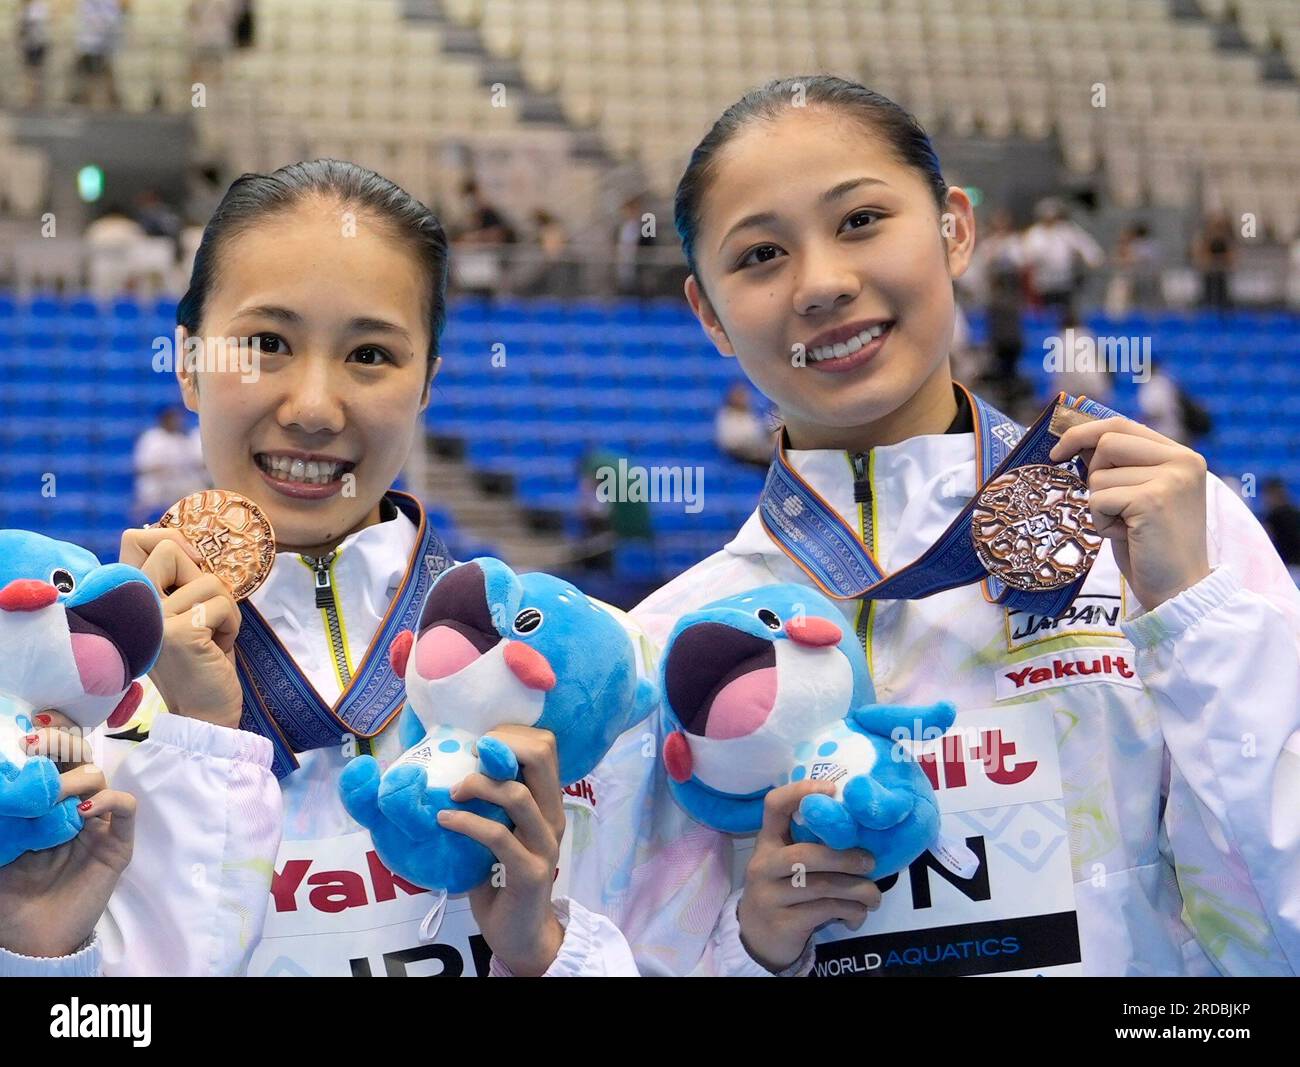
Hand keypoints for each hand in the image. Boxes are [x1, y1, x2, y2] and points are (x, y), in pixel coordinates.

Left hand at [0, 712, 136, 957]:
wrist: (31, 938)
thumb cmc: (11, 898)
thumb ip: (4, 823)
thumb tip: (2, 791)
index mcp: (44, 812)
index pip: (52, 767)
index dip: (47, 747)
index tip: (29, 741)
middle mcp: (72, 813)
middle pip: (78, 765)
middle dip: (62, 757)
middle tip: (42, 757)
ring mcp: (97, 827)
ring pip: (101, 780)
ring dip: (81, 780)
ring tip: (61, 797)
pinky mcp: (117, 845)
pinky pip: (126, 808)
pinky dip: (110, 800)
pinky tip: (85, 811)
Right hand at [119, 527, 242, 728]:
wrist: (204, 713)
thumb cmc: (200, 660)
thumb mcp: (183, 612)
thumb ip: (177, 581)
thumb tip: (189, 544)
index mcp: (128, 600)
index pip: (135, 539)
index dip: (171, 540)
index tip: (192, 564)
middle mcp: (131, 607)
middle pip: (169, 548)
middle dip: (204, 576)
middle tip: (205, 614)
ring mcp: (152, 620)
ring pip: (209, 580)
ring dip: (225, 608)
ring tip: (211, 639)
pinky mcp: (179, 633)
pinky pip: (224, 604)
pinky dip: (232, 625)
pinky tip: (216, 649)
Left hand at [439, 725, 565, 975]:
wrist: (521, 933)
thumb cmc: (501, 877)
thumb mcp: (498, 829)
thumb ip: (487, 801)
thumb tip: (446, 766)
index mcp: (547, 801)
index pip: (545, 745)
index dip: (510, 733)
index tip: (478, 744)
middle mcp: (553, 815)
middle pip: (541, 755)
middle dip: (499, 745)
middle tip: (468, 757)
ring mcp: (545, 843)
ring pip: (519, 794)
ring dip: (478, 784)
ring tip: (452, 793)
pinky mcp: (530, 871)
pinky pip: (499, 836)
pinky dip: (467, 823)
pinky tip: (445, 821)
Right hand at [737, 781, 880, 972]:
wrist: (758, 940)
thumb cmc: (784, 892)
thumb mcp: (788, 865)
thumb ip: (811, 847)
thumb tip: (862, 833)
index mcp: (767, 841)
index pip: (774, 805)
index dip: (802, 791)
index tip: (833, 790)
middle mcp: (763, 864)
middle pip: (807, 854)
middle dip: (845, 858)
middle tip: (870, 862)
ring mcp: (769, 895)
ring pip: (821, 886)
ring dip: (857, 890)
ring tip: (874, 896)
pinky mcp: (782, 922)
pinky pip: (824, 910)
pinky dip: (850, 910)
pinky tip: (858, 914)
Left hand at [1050, 416, 1211, 610]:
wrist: (1178, 588)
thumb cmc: (1150, 545)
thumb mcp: (1136, 496)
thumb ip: (1117, 467)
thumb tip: (1073, 441)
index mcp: (1181, 456)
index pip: (1122, 425)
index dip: (1084, 433)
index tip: (1058, 451)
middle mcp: (1182, 461)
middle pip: (1108, 441)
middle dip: (1091, 474)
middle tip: (1105, 505)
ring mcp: (1170, 478)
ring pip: (1099, 475)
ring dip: (1099, 506)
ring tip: (1126, 527)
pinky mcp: (1153, 499)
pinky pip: (1098, 499)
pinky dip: (1099, 521)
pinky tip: (1124, 536)